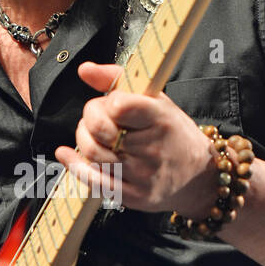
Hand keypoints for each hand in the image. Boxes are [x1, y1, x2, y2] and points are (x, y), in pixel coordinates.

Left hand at [54, 61, 215, 215]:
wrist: (199, 178)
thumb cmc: (174, 134)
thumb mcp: (156, 100)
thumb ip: (117, 80)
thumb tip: (84, 69)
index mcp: (160, 119)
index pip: (118, 106)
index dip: (106, 102)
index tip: (111, 104)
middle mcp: (152, 149)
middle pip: (99, 130)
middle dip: (88, 119)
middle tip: (96, 119)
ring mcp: (142, 175)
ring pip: (92, 154)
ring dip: (83, 139)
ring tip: (92, 135)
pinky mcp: (133, 196)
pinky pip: (93, 181)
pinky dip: (73, 165)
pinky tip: (66, 154)